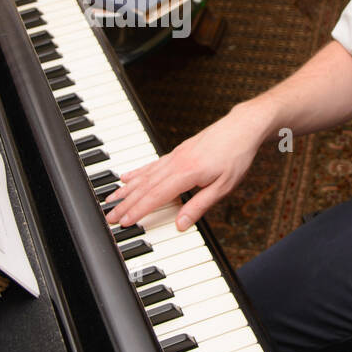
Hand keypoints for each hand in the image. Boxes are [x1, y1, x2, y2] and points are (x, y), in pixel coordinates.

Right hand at [103, 104, 271, 229]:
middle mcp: (176, 162)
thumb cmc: (236, 155)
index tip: (125, 221)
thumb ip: (199, 206)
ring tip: (111, 199)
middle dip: (125, 203)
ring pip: (144, 175)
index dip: (139, 210)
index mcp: (187, 172)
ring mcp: (175, 156)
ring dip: (126, 189)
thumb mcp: (224, 186)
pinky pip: (152, 165)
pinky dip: (137, 173)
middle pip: (145, 186)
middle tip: (109, 216)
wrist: (242, 127)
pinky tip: (127, 178)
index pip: (156, 196)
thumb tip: (181, 224)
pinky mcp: (177, 152)